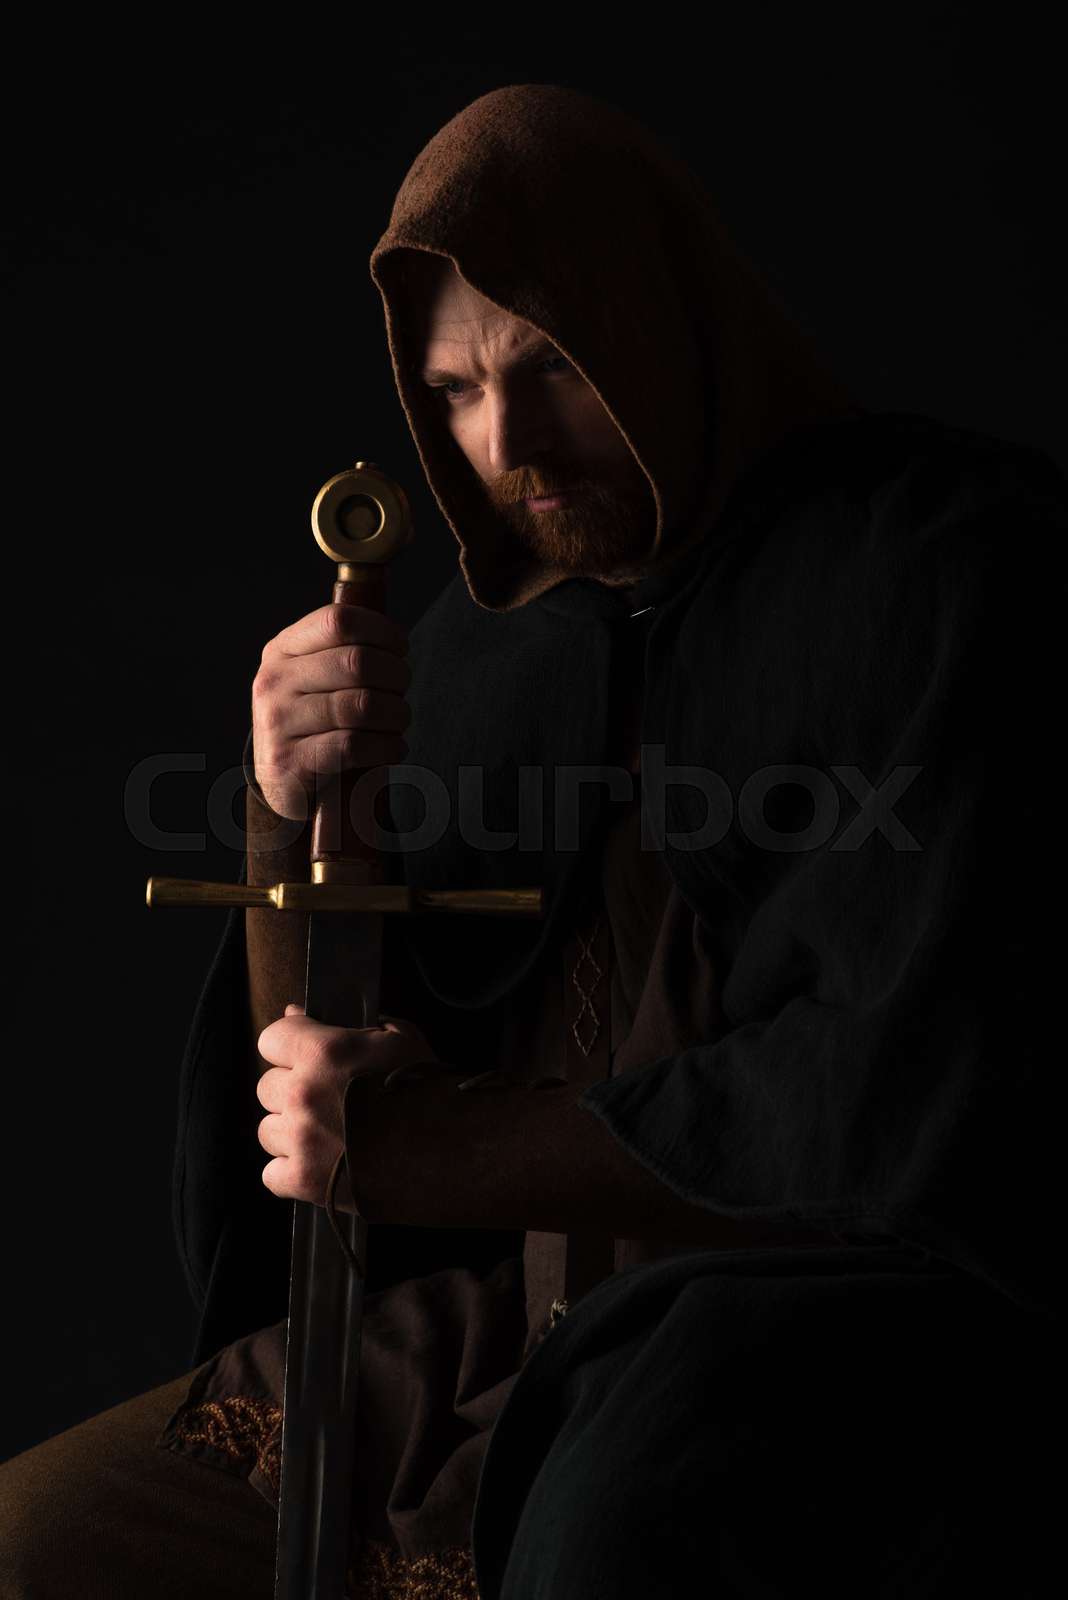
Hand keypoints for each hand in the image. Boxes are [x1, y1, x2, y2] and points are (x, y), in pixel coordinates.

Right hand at [251, 603, 411, 819]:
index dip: (382, 631)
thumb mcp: (314, 677)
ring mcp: (277, 722)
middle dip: (396, 676)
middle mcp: (274, 681)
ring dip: (396, 714)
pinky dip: (387, 747)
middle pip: (357, 662)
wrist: (282, 783)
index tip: (400, 649)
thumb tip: (396, 639)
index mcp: (282, 650)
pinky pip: (354, 745)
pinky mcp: (289, 761)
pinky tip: (393, 748)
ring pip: (362, 705)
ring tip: (398, 721)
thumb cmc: (315, 721)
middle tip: (401, 692)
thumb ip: (344, 650)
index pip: (339, 621)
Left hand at [256, 1004, 442, 1209]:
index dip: (289, 1047)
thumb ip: (348, 1025)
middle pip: (267, 1087)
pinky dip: (292, 1172)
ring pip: (268, 1131)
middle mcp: (303, 1093)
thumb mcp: (400, 1039)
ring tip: (328, 1135)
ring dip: (291, 1132)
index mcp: (323, 1052)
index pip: (271, 1040)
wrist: (451, 1153)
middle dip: (293, 1091)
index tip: (303, 1056)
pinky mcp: (303, 1181)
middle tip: (328, 1100)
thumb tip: (298, 1014)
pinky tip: (320, 1166)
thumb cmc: (428, 1092)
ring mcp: (300, 1139)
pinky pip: (272, 1174)